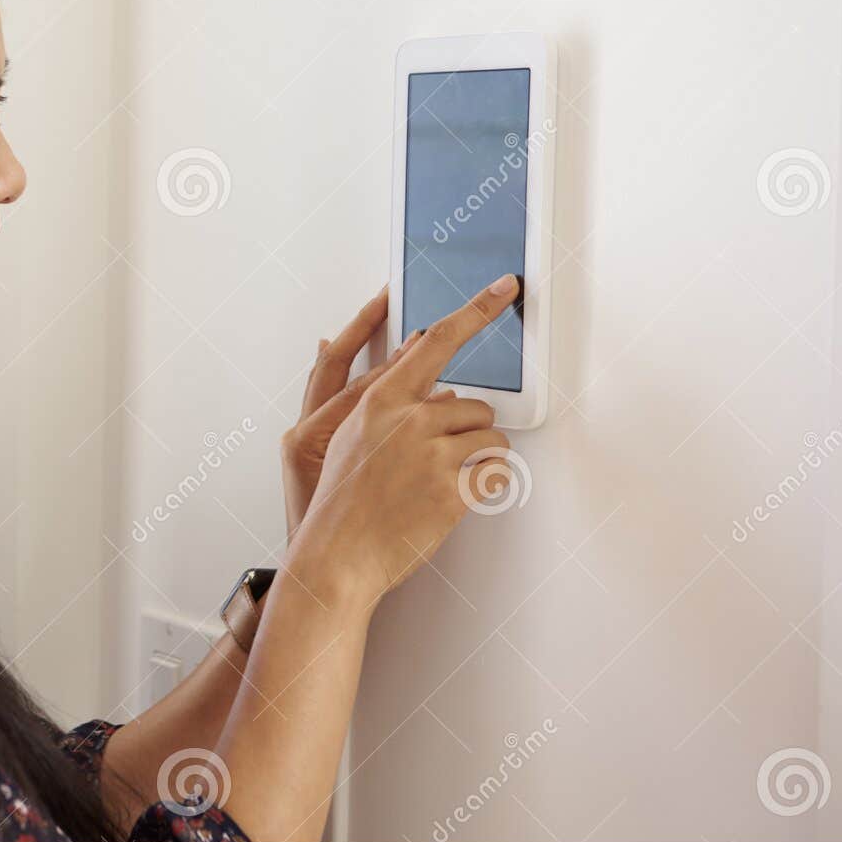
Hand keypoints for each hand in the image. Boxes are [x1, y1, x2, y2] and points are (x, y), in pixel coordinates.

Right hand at [288, 274, 519, 608]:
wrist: (338, 554)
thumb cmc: (344, 501)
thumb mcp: (354, 437)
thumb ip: (392, 405)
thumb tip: (433, 387)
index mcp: (381, 401)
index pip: (436, 342)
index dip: (475, 310)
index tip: (503, 286)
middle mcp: (409, 420)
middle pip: (476, 406)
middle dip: (468, 434)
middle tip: (436, 464)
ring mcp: (433, 455)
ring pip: (491, 441)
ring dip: (478, 462)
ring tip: (439, 486)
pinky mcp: (454, 490)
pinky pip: (497, 475)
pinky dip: (486, 488)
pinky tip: (453, 500)